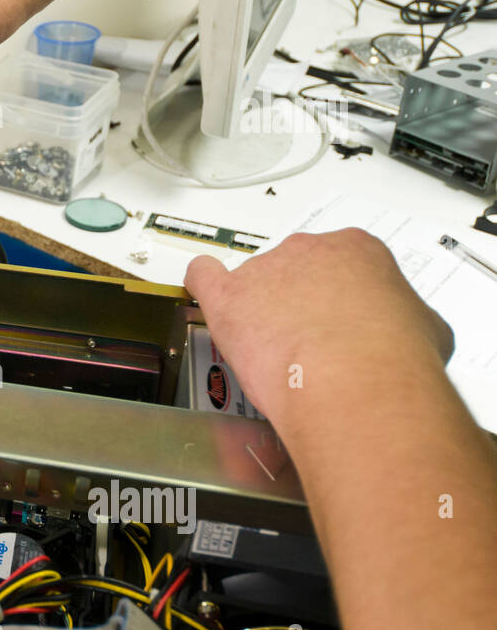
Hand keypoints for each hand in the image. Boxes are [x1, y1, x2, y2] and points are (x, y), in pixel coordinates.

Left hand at [183, 229, 454, 424]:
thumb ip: (405, 320)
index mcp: (358, 250)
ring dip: (259, 314)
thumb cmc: (393, 357)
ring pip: (254, 286)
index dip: (338, 300)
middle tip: (310, 345)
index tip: (339, 321)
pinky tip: (207, 292)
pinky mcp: (228, 297)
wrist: (355, 378)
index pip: (341, 265)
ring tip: (275, 355)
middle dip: (299, 306)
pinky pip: (204, 276)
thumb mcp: (426, 330)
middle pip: (294, 272)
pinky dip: (203, 283)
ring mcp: (264, 271)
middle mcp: (307, 251)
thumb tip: (406, 331)